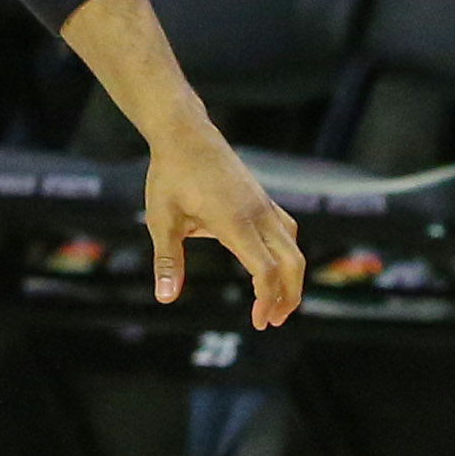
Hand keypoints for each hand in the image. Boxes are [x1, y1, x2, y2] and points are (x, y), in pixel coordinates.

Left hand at [141, 121, 305, 324]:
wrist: (185, 133)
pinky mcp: (262, 198)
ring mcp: (264, 204)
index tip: (257, 322)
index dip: (266, 299)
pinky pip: (286, 230)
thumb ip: (167, 260)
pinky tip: (272, 267)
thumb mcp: (161, 219)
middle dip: (290, 296)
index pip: (266, 269)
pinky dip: (287, 255)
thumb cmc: (170, 175)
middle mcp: (258, 213)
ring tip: (276, 301)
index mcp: (234, 221)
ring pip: (294, 246)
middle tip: (273, 321)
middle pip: (292, 262)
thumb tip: (165, 297)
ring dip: (292, 277)